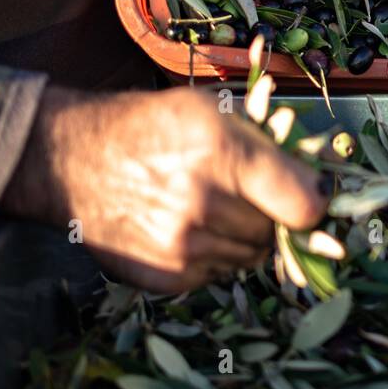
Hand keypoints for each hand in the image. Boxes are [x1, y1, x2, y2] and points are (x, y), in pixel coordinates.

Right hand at [1, 85, 325, 291]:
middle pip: (278, 233)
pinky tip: (190, 228)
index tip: (309, 198)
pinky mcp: (166, 277)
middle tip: (250, 196)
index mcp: (222, 154)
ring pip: (251, 257)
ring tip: (214, 208)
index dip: (314, 203)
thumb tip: (319, 182)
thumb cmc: (148, 127)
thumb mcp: (210, 111)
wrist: (68, 161)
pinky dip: (215, 255)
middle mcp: (203, 205)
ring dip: (245, 237)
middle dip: (274, 216)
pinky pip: (219, 274)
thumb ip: (268, 146)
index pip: (305, 205)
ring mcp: (183, 248)